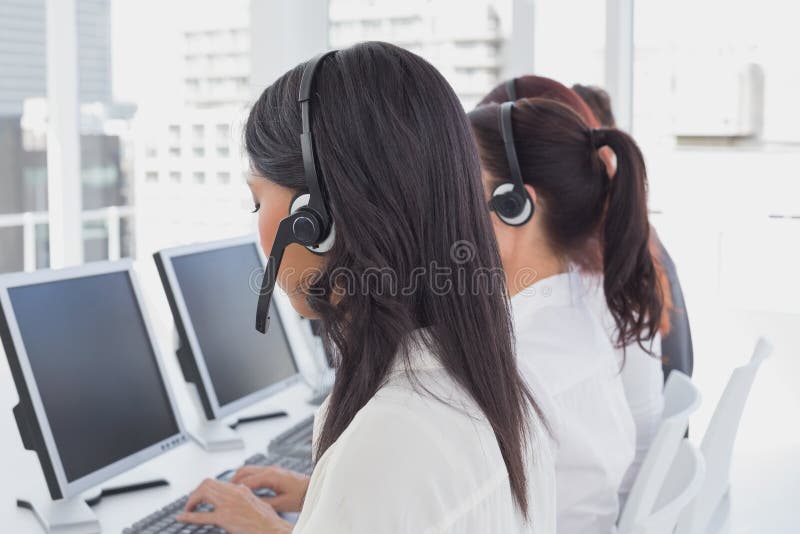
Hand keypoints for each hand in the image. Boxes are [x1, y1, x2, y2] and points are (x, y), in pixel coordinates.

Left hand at [177, 478, 292, 533]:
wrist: (272, 529)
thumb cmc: (268, 521)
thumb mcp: (259, 503)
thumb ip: (248, 499)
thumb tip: (242, 500)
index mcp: (242, 490)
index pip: (219, 482)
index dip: (207, 488)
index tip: (203, 496)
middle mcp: (234, 493)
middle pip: (208, 483)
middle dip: (197, 492)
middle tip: (192, 502)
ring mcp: (228, 505)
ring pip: (203, 493)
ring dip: (192, 500)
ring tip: (188, 508)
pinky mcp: (224, 518)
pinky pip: (202, 515)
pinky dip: (189, 516)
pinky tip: (182, 517)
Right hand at [231, 465, 310, 512]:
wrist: (312, 488)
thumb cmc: (301, 495)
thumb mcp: (282, 504)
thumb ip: (265, 503)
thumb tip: (250, 504)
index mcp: (271, 476)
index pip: (247, 481)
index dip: (234, 489)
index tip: (226, 495)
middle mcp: (270, 469)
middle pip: (244, 471)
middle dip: (232, 480)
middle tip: (223, 491)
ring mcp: (272, 469)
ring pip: (249, 469)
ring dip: (238, 477)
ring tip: (230, 489)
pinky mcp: (273, 471)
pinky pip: (255, 471)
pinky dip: (246, 477)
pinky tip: (244, 486)